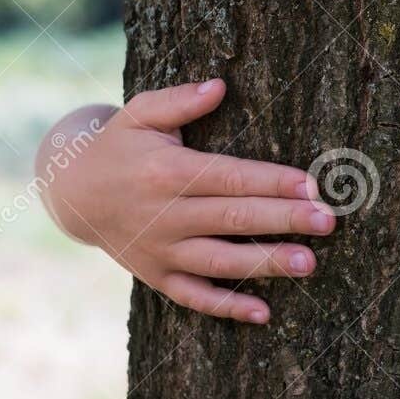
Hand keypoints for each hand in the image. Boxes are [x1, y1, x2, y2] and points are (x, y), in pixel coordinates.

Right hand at [39, 79, 335, 322]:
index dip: (272, 182)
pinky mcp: (157, 276)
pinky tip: (264, 312)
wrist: (71, 193)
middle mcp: (165, 214)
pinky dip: (226, 307)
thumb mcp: (140, 113)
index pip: (230, 177)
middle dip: (284, 220)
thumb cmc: (119, 145)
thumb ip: (180, 101)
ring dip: (265, 264)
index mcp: (168, 171)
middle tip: (328, 222)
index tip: (311, 186)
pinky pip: (194, 296)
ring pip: (220, 261)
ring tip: (309, 263)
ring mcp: (161, 250)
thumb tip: (220, 86)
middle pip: (234, 218)